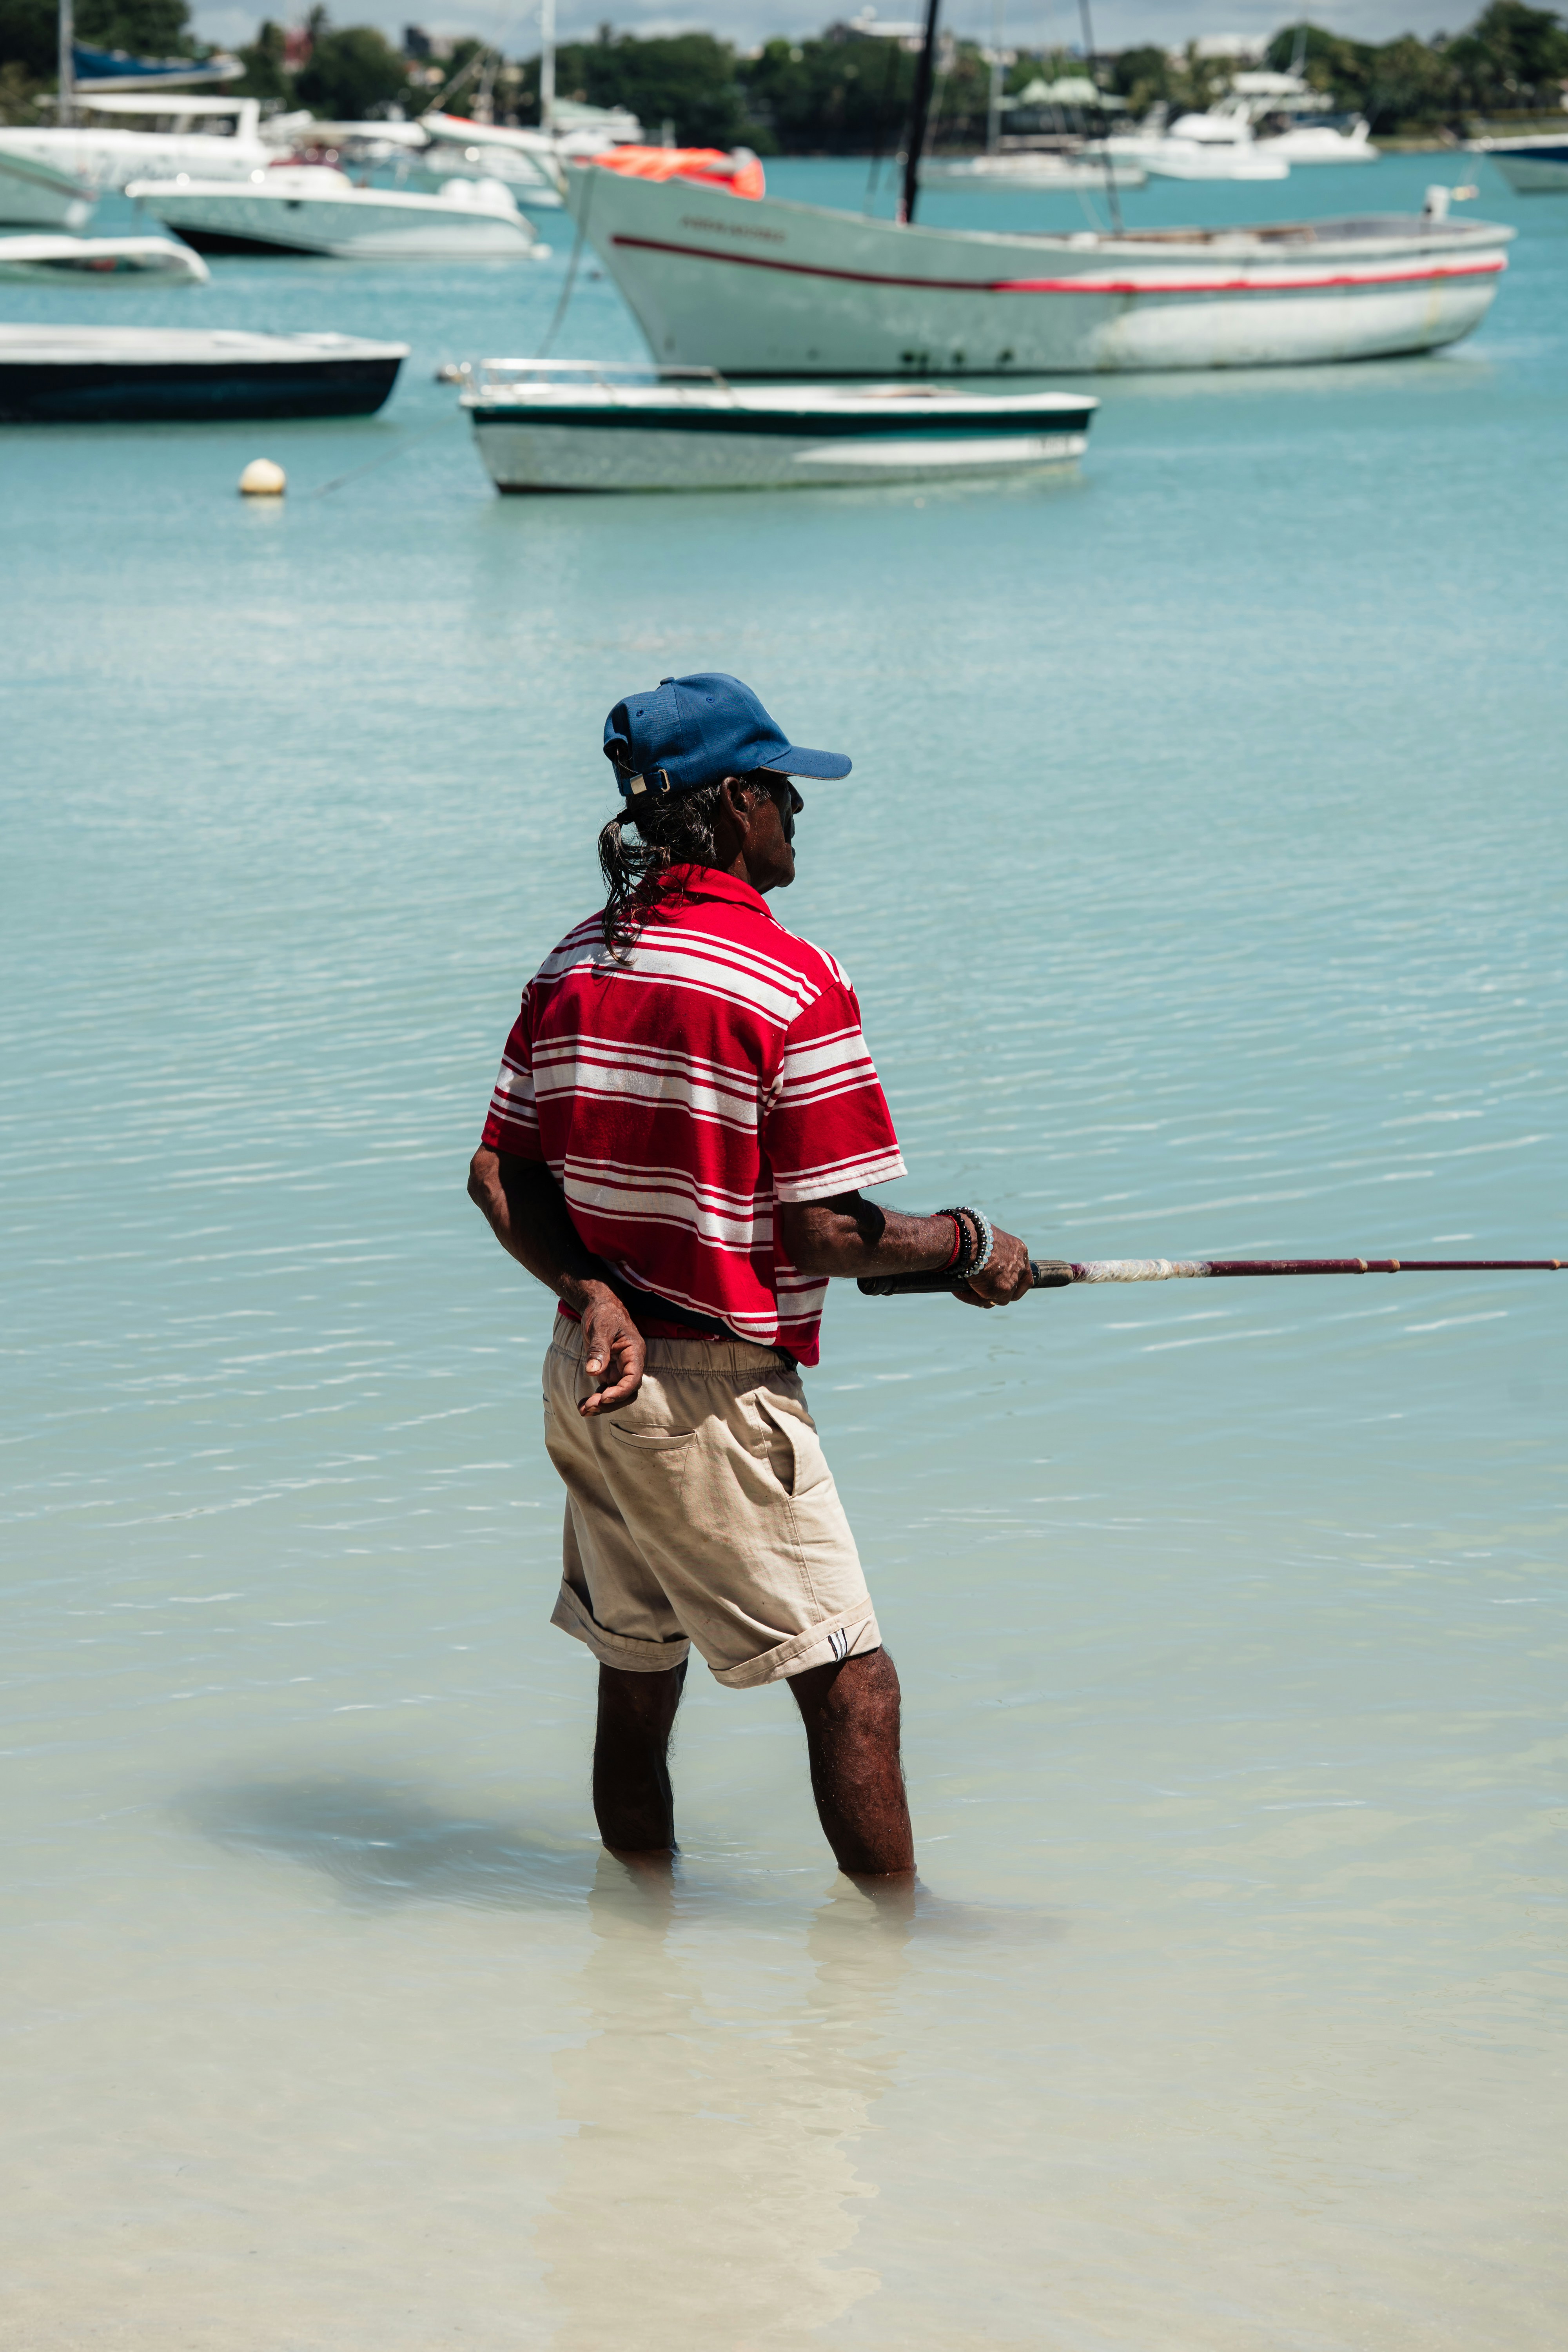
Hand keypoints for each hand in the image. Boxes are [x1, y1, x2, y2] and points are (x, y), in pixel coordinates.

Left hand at [575, 1288, 646, 1414]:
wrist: (599, 1306)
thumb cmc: (604, 1313)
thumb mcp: (600, 1327)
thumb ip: (598, 1349)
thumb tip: (593, 1372)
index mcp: (634, 1352)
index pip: (634, 1379)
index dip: (621, 1392)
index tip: (605, 1398)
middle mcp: (630, 1364)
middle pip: (626, 1392)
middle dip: (610, 1402)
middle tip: (590, 1407)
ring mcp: (620, 1369)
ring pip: (616, 1394)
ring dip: (601, 1405)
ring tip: (583, 1410)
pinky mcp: (609, 1372)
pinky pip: (605, 1390)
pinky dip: (595, 1399)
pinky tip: (582, 1406)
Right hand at [957, 1225, 1032, 1309]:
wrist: (969, 1238)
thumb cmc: (972, 1234)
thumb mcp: (988, 1239)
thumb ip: (990, 1251)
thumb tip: (979, 1258)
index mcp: (1019, 1251)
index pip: (1024, 1273)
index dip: (1015, 1282)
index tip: (1004, 1284)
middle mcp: (1019, 1266)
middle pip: (1014, 1289)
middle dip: (1000, 1293)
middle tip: (984, 1293)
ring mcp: (1011, 1280)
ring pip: (999, 1299)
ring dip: (983, 1296)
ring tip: (966, 1290)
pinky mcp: (999, 1291)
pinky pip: (983, 1301)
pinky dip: (970, 1297)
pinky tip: (958, 1290)